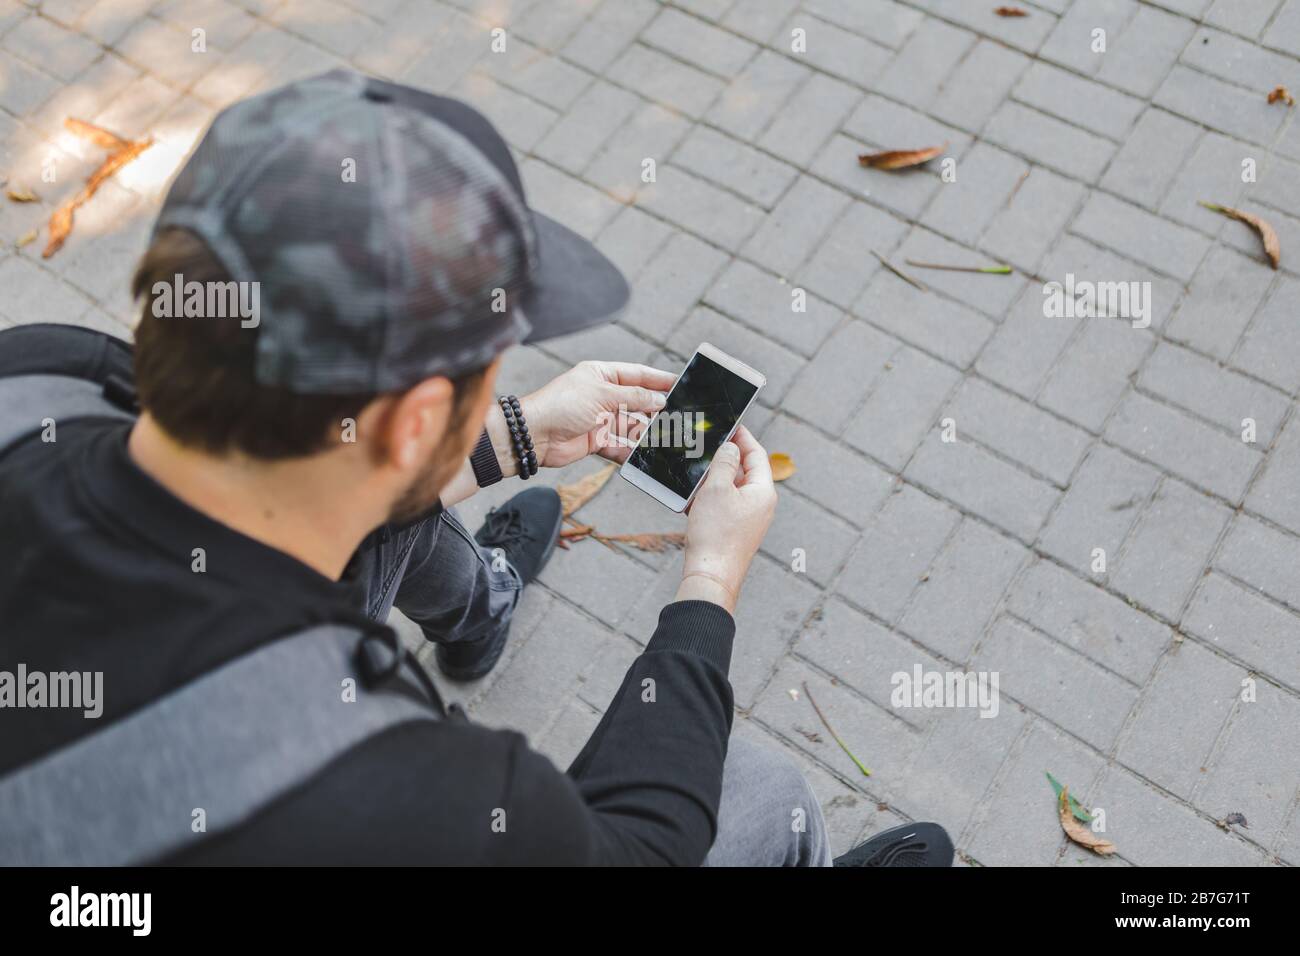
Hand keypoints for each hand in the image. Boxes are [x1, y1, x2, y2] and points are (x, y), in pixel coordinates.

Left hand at [515, 360, 674, 469]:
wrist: (534, 435)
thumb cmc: (560, 405)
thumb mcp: (601, 394)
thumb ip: (633, 396)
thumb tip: (659, 398)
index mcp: (602, 375)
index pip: (637, 375)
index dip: (658, 380)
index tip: (680, 383)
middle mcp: (602, 396)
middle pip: (637, 402)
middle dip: (656, 410)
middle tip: (679, 416)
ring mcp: (600, 419)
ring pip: (632, 425)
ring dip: (646, 432)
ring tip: (666, 437)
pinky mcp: (596, 440)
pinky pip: (620, 445)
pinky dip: (632, 451)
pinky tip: (645, 454)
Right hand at [676, 426, 776, 613]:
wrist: (710, 576)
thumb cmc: (716, 534)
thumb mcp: (717, 488)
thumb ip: (724, 462)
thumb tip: (731, 448)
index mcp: (763, 491)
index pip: (757, 454)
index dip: (743, 437)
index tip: (730, 424)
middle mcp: (760, 505)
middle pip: (744, 471)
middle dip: (724, 458)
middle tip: (707, 446)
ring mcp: (749, 520)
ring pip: (731, 489)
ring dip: (713, 480)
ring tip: (695, 474)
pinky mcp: (735, 531)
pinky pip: (723, 506)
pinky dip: (709, 499)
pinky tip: (691, 500)